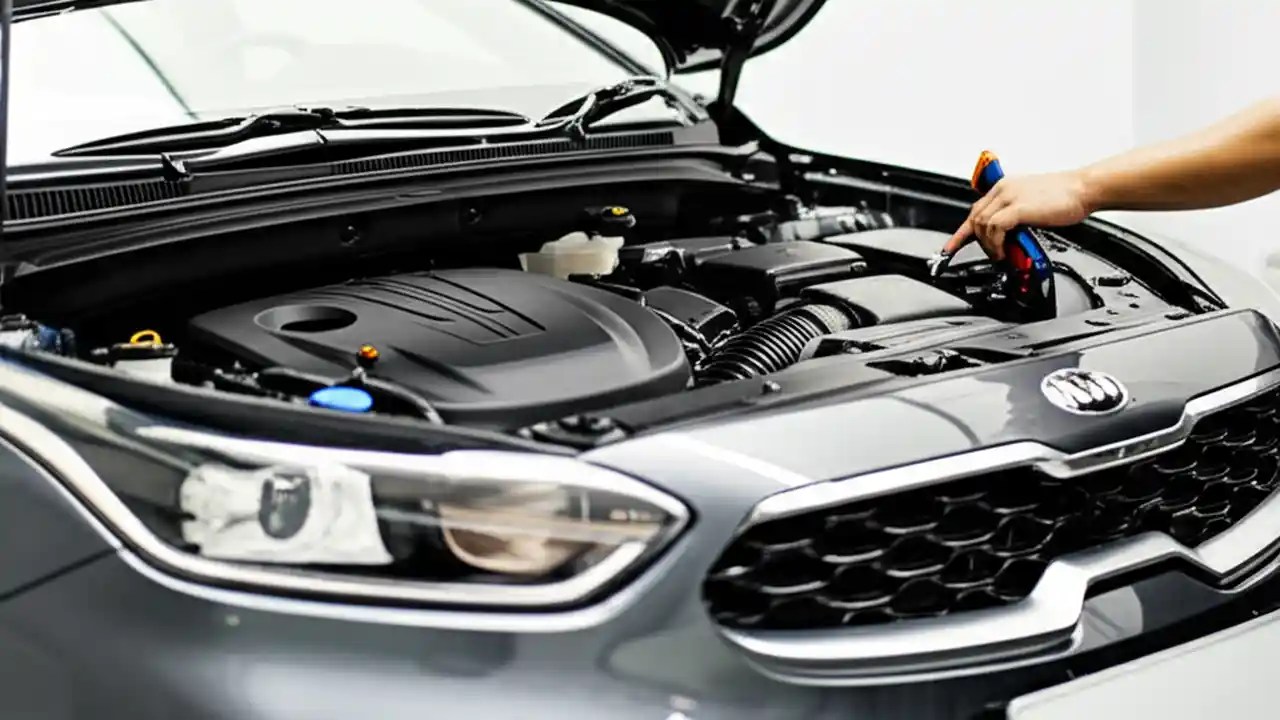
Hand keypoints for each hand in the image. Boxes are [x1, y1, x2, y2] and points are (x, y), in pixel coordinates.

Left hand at [944, 170, 1093, 259]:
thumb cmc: (1064, 197)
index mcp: (1004, 187)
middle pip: (974, 218)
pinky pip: (995, 228)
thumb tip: (1006, 238)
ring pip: (981, 224)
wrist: (1083, 189)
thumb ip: (1014, 217)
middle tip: (988, 255)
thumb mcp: (1031, 205)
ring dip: (987, 245)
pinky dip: (995, 243)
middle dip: (974, 241)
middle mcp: (1003, 190)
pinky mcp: (1017, 207)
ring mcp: (1009, 197)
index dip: (960, 232)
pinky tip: (1003, 251)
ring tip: (999, 254)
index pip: (975, 210)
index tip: (950, 247)